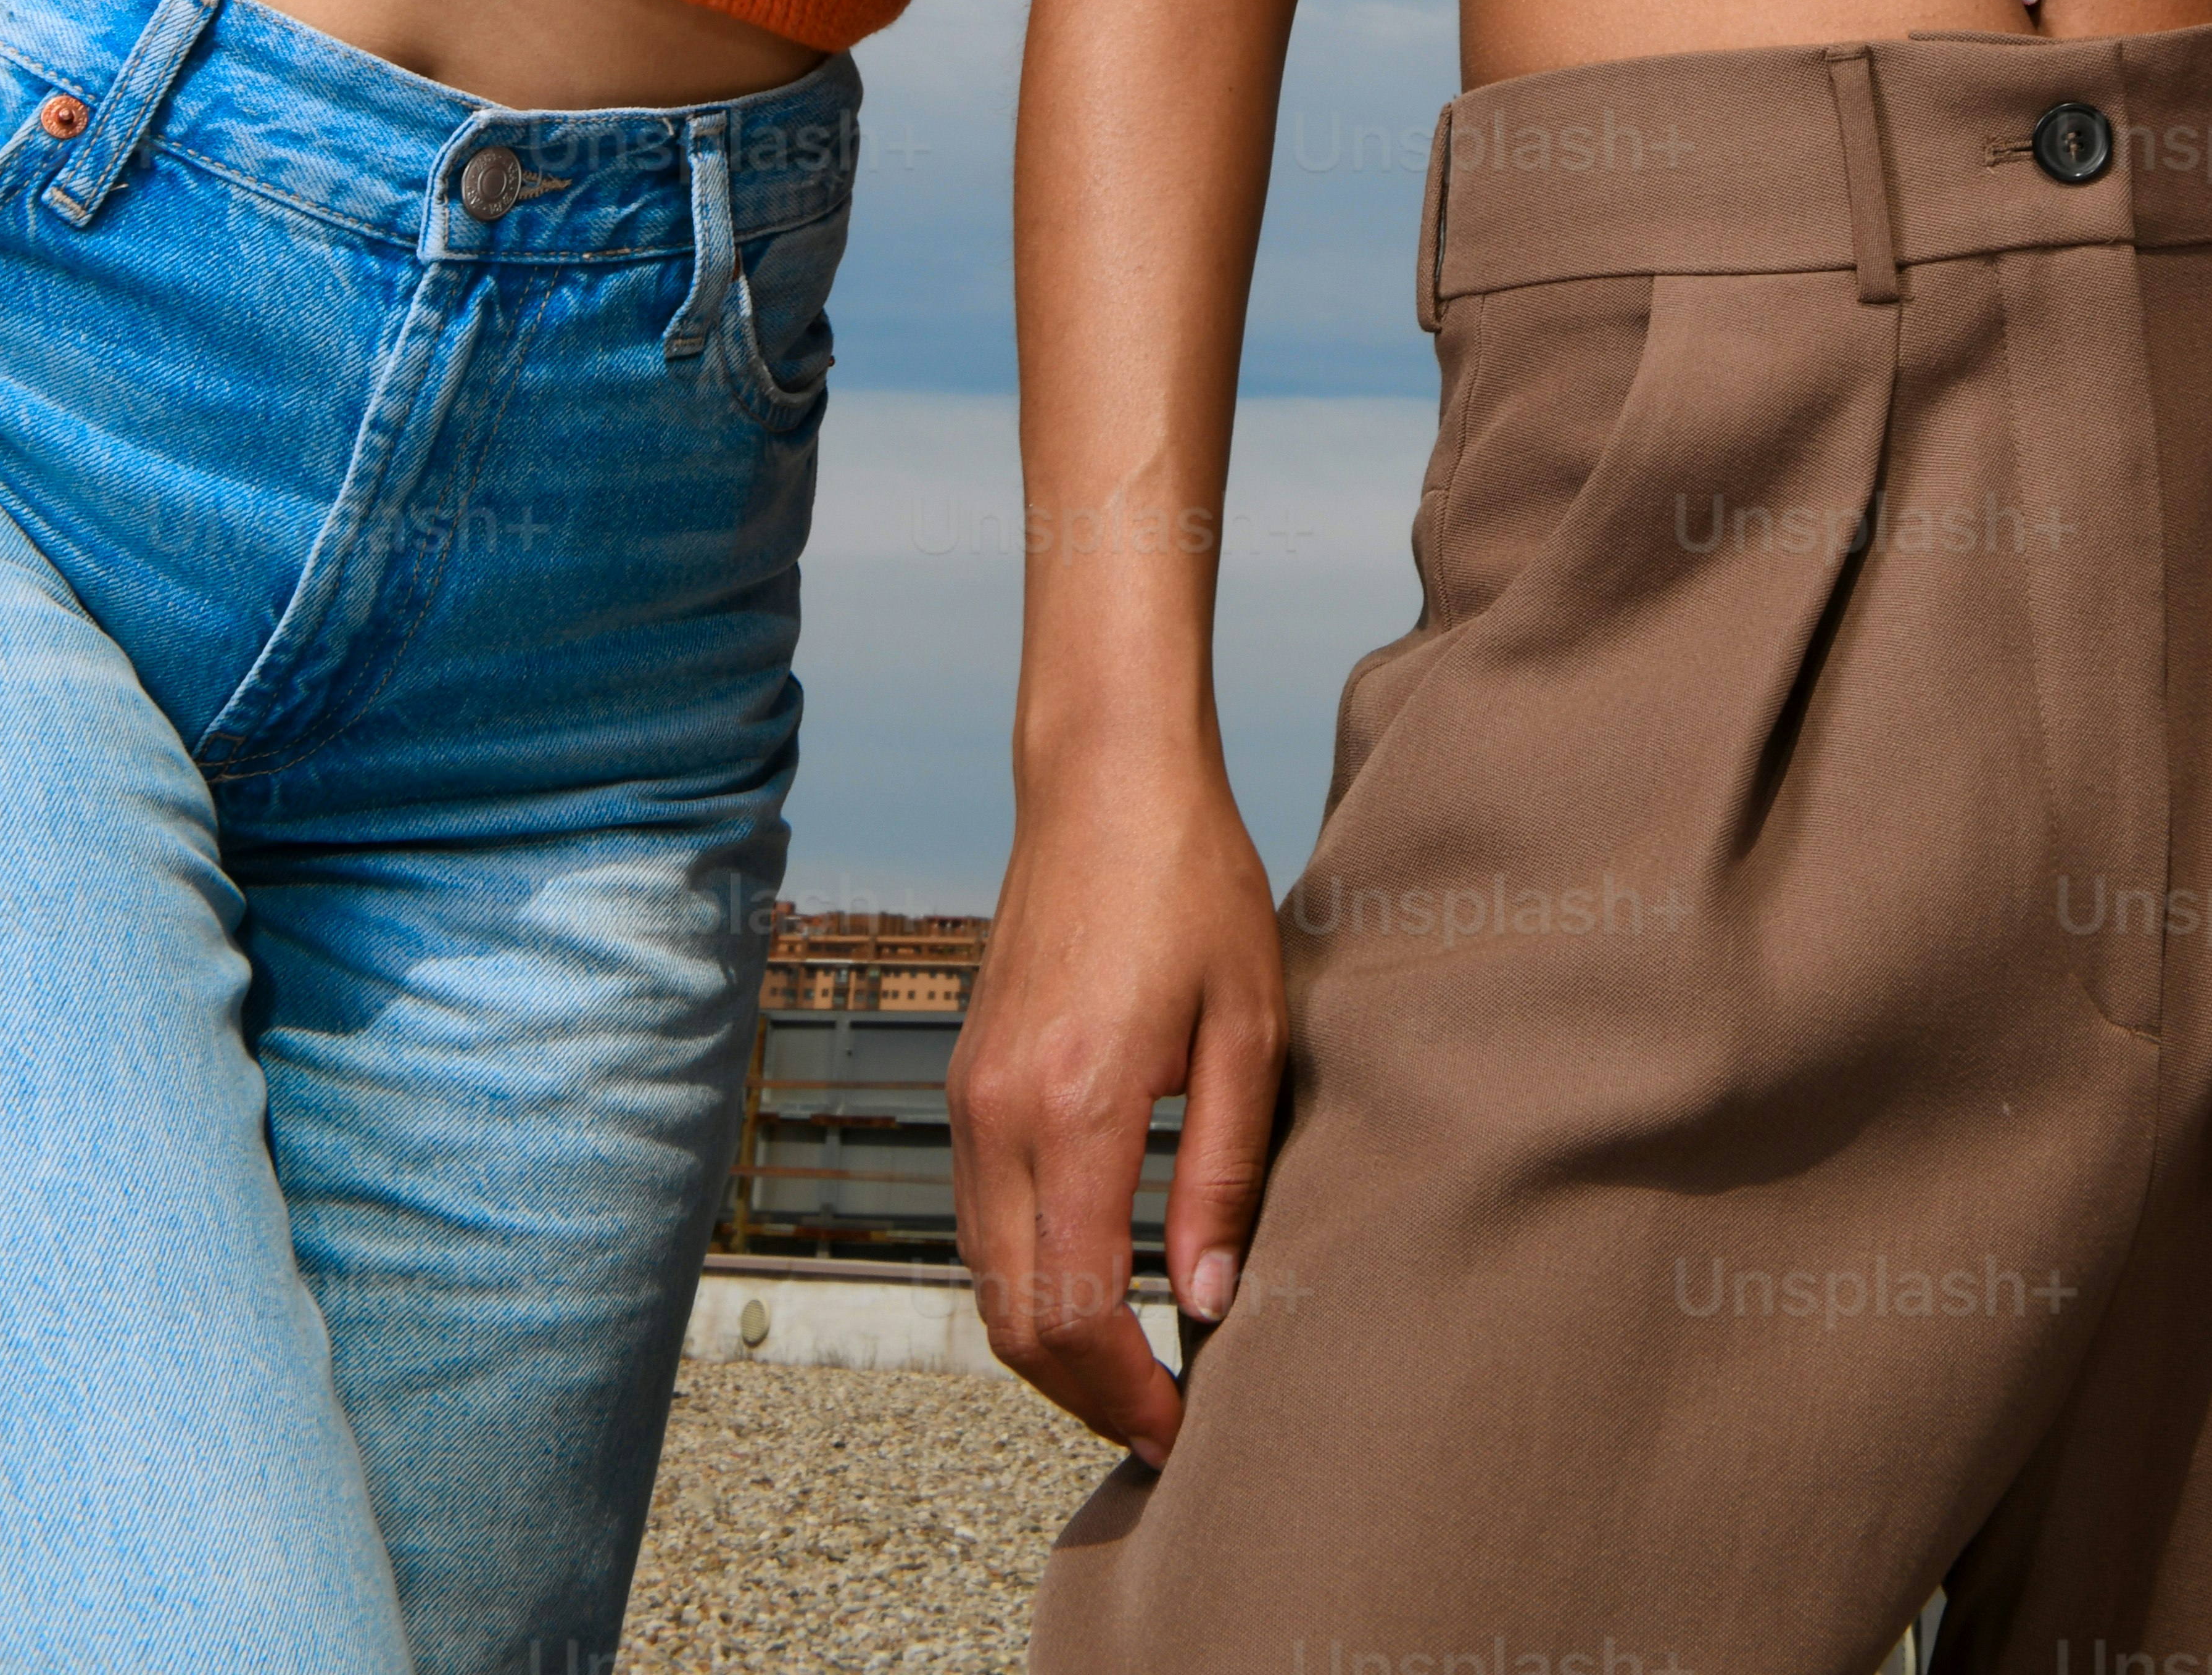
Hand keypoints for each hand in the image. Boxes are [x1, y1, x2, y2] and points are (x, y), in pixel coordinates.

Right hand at [947, 756, 1286, 1457]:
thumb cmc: (1192, 885)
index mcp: (1076, 1107)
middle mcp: (1001, 1116)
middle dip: (1085, 1396)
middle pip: (1017, 1322)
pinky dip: (1025, 1280)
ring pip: (985, 1281)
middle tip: (1163, 1423)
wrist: (1104, 783)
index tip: (1183, 1429)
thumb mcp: (1245, 1027)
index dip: (1127, 1394)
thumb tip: (1204, 1302)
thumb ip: (1224, 1173)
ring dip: (1051, 1346)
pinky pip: (979, 1221)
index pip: (1077, 1311)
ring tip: (1135, 1370)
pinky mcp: (966, 1082)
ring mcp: (970, 1099)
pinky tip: (1091, 1283)